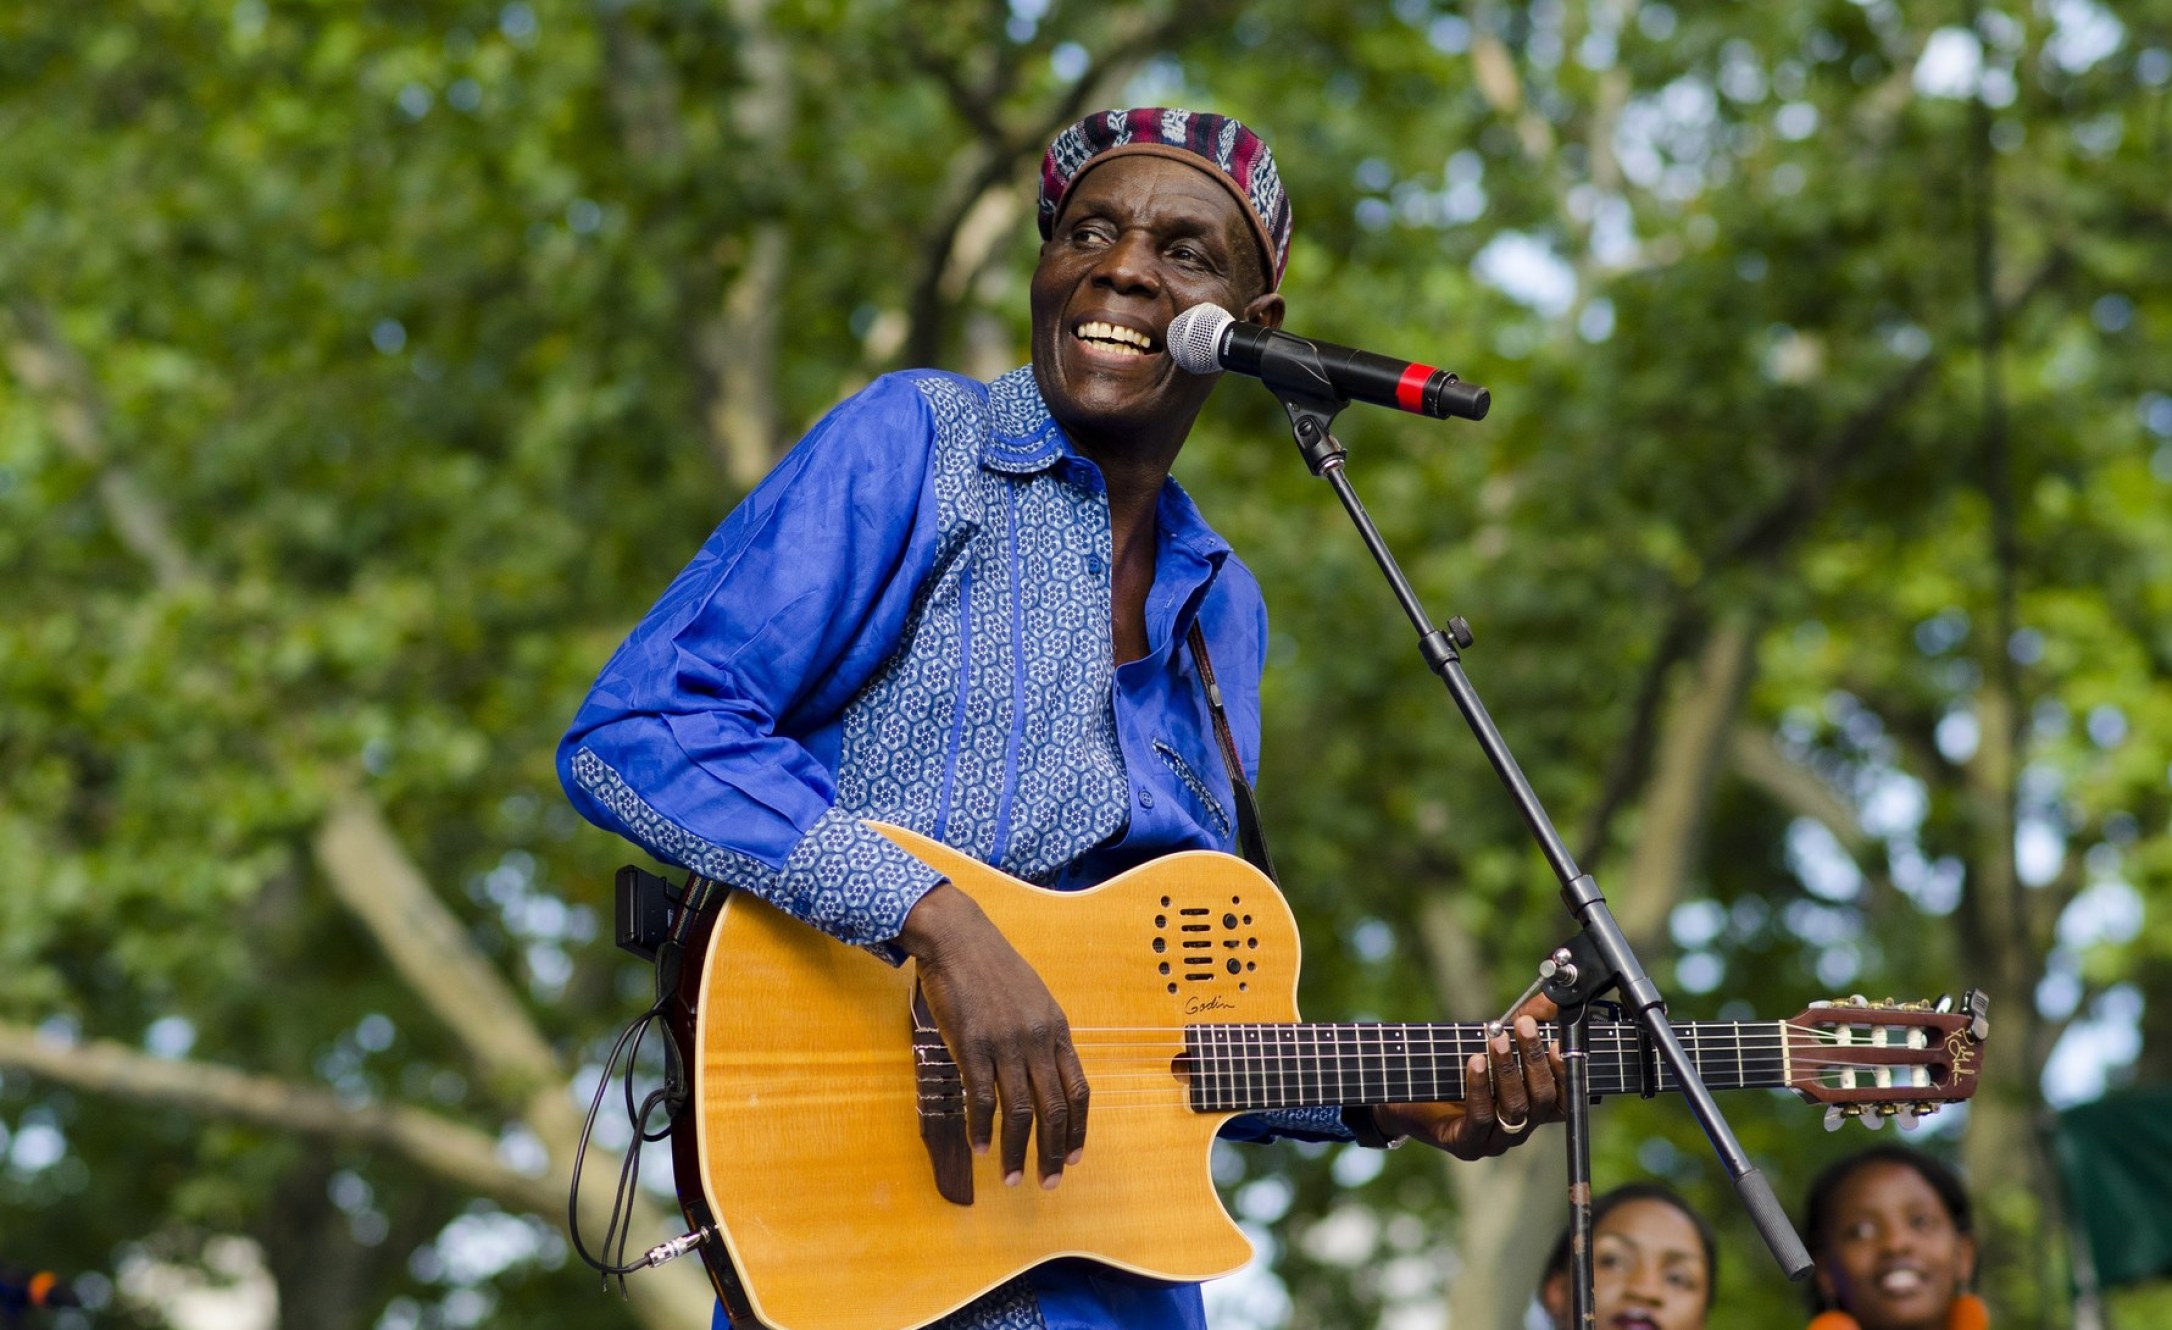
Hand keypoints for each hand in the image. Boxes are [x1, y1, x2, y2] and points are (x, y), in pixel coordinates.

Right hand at [898, 882, 1089, 1201]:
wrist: (958, 938)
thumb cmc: (994, 968)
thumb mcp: (1033, 999)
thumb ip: (1043, 1036)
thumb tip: (1047, 1074)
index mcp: (1057, 1029)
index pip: (1078, 1091)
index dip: (1078, 1130)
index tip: (1074, 1158)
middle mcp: (1038, 1040)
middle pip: (1054, 1109)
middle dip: (1054, 1152)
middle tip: (1049, 1182)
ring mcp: (1006, 1043)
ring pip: (1020, 1111)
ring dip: (1017, 1151)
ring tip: (1013, 1178)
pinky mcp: (972, 1045)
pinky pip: (982, 1097)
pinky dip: (982, 1129)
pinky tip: (980, 1149)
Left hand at [1373, 1003, 1563, 1160]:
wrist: (1410, 1091)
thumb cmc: (1458, 1066)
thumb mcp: (1495, 1040)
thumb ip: (1527, 1020)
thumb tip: (1552, 998)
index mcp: (1533, 1108)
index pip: (1565, 1098)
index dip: (1566, 1073)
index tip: (1558, 1043)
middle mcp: (1521, 1128)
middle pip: (1542, 1099)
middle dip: (1534, 1059)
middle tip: (1525, 1026)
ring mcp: (1496, 1141)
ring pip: (1514, 1109)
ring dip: (1507, 1070)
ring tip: (1496, 1040)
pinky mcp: (1467, 1145)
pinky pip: (1480, 1117)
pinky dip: (1480, 1087)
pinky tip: (1475, 1062)